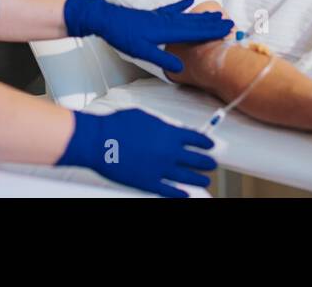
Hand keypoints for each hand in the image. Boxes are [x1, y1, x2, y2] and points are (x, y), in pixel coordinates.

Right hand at [58, 108, 216, 196]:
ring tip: (205, 180)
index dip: (206, 143)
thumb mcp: (145, 116)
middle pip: (196, 160)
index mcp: (169, 133)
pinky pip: (169, 191)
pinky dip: (180, 194)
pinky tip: (186, 195)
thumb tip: (170, 129)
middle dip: (207, 163)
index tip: (210, 145)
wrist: (99, 140)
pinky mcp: (148, 182)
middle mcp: (169, 152)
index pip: (197, 139)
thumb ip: (162, 126)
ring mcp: (160, 169)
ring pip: (187, 177)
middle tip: (212, 164)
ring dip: (199, 179)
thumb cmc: (117, 125)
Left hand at [64, 0, 232, 72]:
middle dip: (212, 23)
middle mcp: (167, 21)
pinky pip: (173, 8)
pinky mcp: (154, 14)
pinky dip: (183, 4)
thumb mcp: (142, 51)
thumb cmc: (123, 36)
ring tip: (216, 12)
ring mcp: (162, 16)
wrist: (107, 19)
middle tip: (230, 21)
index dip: (212, 31)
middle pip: (194, 22)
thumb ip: (162, 59)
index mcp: (167, 31)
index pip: (194, 32)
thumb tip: (181, 68)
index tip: (227, 29)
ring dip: (202, 15)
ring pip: (187, 16)